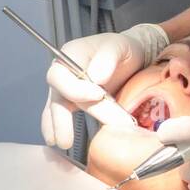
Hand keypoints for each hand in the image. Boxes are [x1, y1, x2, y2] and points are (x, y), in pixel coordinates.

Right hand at [41, 24, 167, 149]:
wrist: (132, 57)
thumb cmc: (123, 49)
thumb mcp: (119, 46)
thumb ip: (108, 57)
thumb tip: (96, 77)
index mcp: (70, 55)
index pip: (62, 75)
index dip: (76, 89)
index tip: (98, 95)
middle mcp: (64, 73)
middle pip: (57, 96)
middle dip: (63, 118)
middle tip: (68, 140)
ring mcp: (66, 89)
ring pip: (58, 109)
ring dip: (60, 127)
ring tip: (63, 143)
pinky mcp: (73, 103)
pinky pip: (60, 115)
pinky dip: (57, 128)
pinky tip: (57, 141)